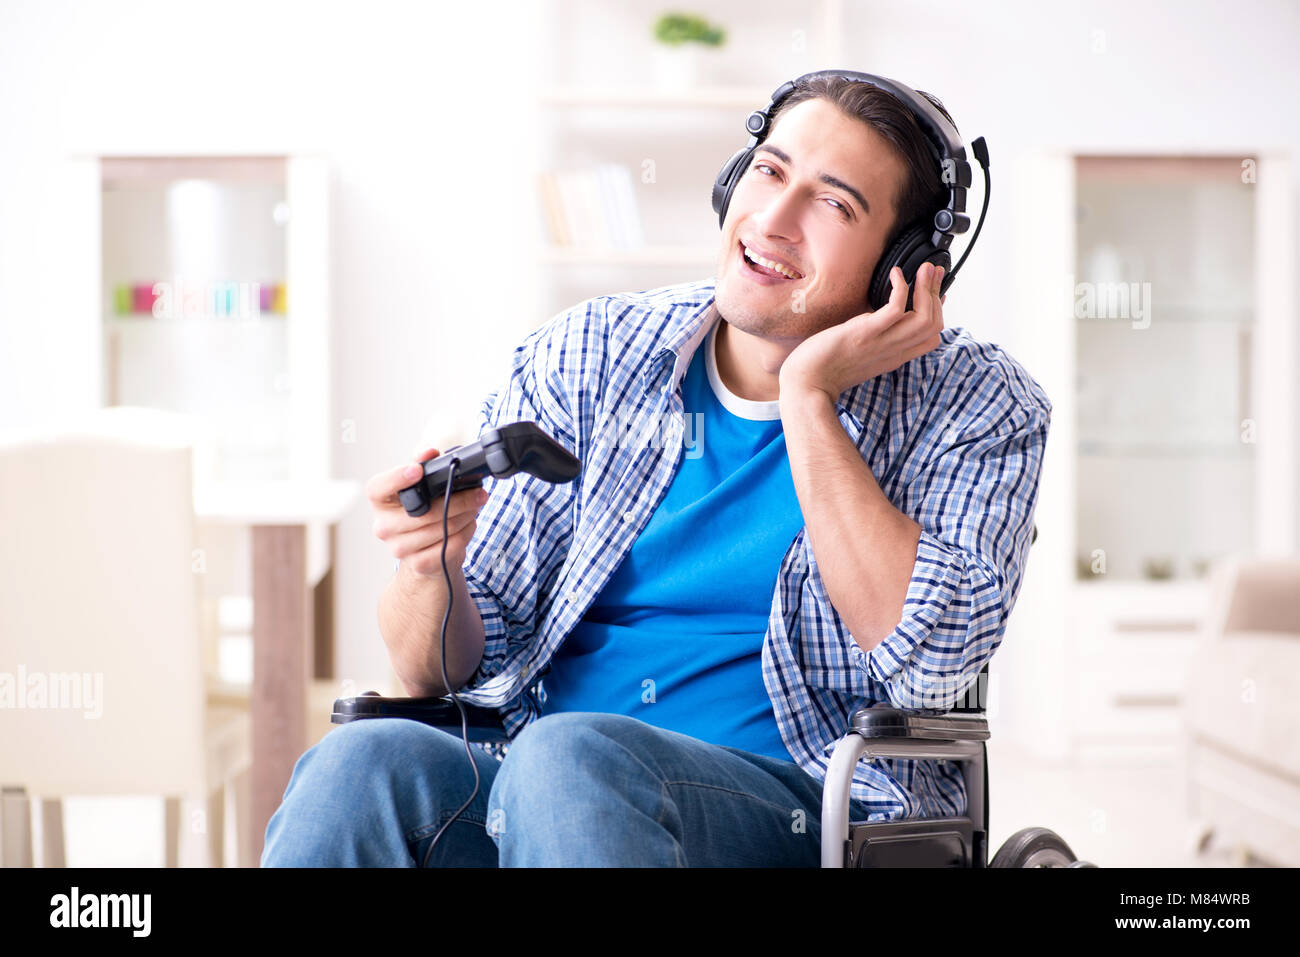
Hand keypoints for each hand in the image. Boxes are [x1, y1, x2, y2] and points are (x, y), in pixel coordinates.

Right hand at [366, 445, 490, 577]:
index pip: (378, 488)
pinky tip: (469, 524)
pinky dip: (466, 532)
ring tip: (476, 506)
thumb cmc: (422, 513)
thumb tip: (429, 451)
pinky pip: (451, 545)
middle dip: (459, 500)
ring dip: (467, 515)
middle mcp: (384, 526)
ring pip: (443, 528)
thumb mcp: (419, 487)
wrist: (423, 554)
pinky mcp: (418, 564)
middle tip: (479, 493)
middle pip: (426, 511)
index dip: (397, 478)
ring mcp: (399, 548)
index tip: (418, 470)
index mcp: (380, 502)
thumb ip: (422, 465)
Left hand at [778, 262, 947, 403]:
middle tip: (933, 271)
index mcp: (894, 357)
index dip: (939, 311)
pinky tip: (895, 274)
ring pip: (923, 318)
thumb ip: (875, 338)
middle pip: (934, 325)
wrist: (806, 384)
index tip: (937, 290)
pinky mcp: (864, 334)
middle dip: (937, 293)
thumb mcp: (860, 353)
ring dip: (927, 288)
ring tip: (923, 269)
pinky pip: (894, 310)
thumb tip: (879, 316)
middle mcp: (893, 352)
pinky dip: (901, 288)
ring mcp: (881, 343)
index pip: (931, 337)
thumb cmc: (825, 367)